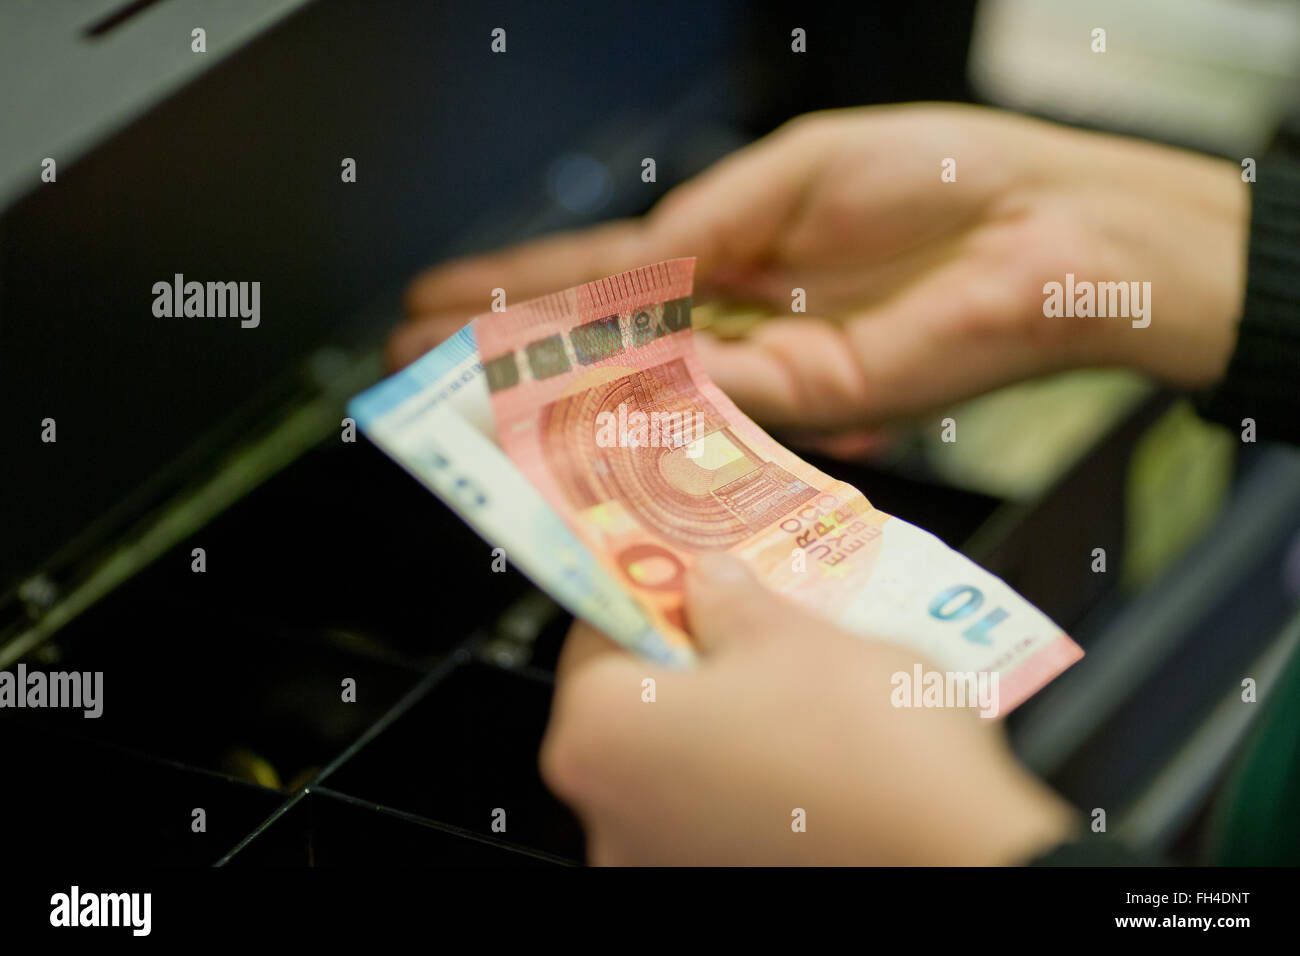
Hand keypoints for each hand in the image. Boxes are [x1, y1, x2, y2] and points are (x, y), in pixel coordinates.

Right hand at [393, 103, 1248, 428]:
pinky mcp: (811, 403)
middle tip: (415, 358)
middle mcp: (732, 316)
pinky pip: (709, 403)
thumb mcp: (799, 167)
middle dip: (503, 345)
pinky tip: (568, 402)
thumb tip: (638, 267)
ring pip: (636, 382)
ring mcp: (764, 367)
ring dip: (549, 388)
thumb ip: (711, 217)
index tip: (437, 295)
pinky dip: (642, 402)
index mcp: (726, 248)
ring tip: (463, 389)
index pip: (597, 275)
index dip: (514, 285)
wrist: (1050, 230)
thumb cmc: (942, 180)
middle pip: (597, 338)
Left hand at [539, 553, 1076, 864]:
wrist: (959, 859)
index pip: (596, 632)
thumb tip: (708, 582)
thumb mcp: (795, 637)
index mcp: (601, 734)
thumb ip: (730, 601)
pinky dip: (743, 778)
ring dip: (719, 718)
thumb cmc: (868, 751)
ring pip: (675, 760)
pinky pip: (710, 810)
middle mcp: (608, 813)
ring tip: (788, 685)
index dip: (649, 588)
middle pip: (634, 702)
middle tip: (747, 619)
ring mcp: (656, 862)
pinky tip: (803, 750)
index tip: (684, 570)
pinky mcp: (713, 887)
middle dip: (690, 655)